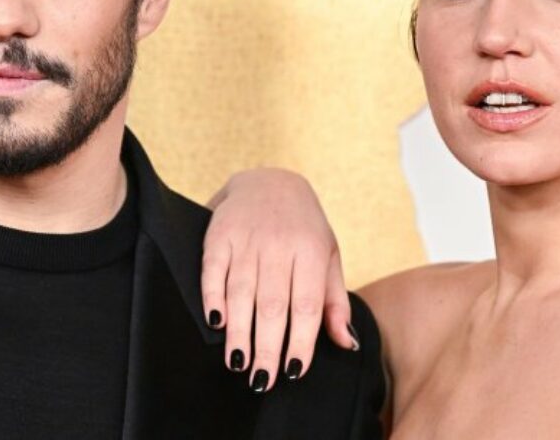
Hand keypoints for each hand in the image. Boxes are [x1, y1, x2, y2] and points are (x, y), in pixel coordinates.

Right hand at [202, 168, 356, 392]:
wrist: (268, 178)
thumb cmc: (304, 226)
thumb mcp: (328, 256)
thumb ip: (334, 301)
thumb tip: (347, 343)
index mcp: (310, 250)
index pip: (306, 305)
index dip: (300, 341)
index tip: (293, 372)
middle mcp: (278, 244)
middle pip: (272, 305)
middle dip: (266, 347)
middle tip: (261, 381)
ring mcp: (246, 239)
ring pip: (241, 292)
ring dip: (238, 331)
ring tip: (238, 363)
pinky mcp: (219, 235)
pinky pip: (213, 271)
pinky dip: (212, 297)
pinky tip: (215, 323)